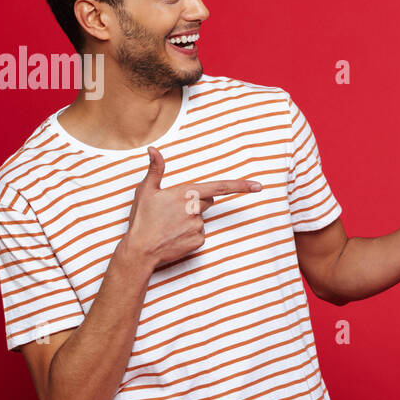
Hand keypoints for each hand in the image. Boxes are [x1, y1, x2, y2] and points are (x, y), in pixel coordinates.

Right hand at [124, 145, 263, 268]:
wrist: (140, 250)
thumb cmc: (142, 219)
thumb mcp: (146, 190)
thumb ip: (155, 169)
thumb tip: (154, 149)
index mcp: (186, 194)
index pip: (218, 187)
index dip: (241, 186)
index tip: (258, 186)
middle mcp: (195, 209)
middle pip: (206, 201)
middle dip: (195, 203)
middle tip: (172, 211)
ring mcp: (198, 226)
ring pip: (201, 218)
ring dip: (189, 219)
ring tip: (169, 225)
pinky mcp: (199, 241)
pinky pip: (199, 233)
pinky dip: (189, 234)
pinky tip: (174, 236)